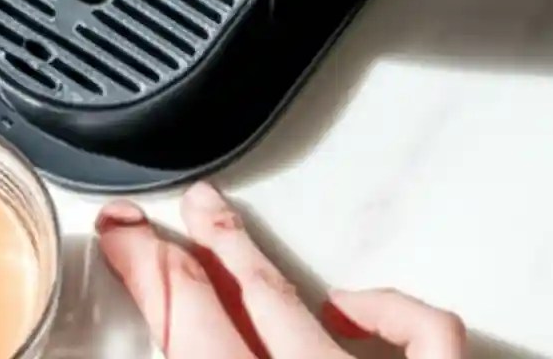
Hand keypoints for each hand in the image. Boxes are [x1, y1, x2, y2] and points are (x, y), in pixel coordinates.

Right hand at [95, 182, 465, 358]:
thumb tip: (166, 340)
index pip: (186, 313)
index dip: (147, 264)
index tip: (125, 234)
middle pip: (244, 292)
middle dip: (198, 243)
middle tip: (167, 212)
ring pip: (308, 302)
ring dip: (257, 258)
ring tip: (225, 223)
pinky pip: (426, 336)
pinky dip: (390, 311)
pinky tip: (351, 306)